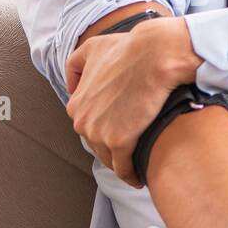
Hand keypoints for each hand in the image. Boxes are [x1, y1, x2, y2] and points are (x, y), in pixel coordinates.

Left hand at [64, 17, 198, 185]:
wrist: (154, 56)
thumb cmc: (128, 50)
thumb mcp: (92, 49)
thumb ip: (76, 65)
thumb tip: (72, 85)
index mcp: (75, 105)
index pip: (89, 127)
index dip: (105, 130)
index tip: (119, 134)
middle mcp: (82, 121)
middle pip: (98, 146)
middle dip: (113, 149)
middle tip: (130, 153)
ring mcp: (100, 134)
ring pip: (110, 160)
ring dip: (122, 166)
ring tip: (136, 168)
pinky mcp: (120, 143)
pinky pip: (124, 169)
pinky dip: (132, 176)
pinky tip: (140, 178)